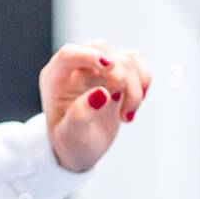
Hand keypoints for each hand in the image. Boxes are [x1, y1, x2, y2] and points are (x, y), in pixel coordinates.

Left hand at [39, 41, 151, 172]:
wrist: (82, 149)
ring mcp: (98, 69)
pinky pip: (137, 61)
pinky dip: (144, 80)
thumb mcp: (69, 137)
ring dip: (134, 87)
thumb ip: (80, 116)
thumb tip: (101, 94)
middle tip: (116, 101)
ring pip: (125, 58)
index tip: (109, 67)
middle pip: (102, 49)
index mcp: (55, 78)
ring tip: (125, 115)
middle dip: (118, 74)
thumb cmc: (70, 143)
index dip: (89, 56)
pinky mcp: (118, 73)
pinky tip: (134, 103)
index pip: (69, 54)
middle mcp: (76, 68)